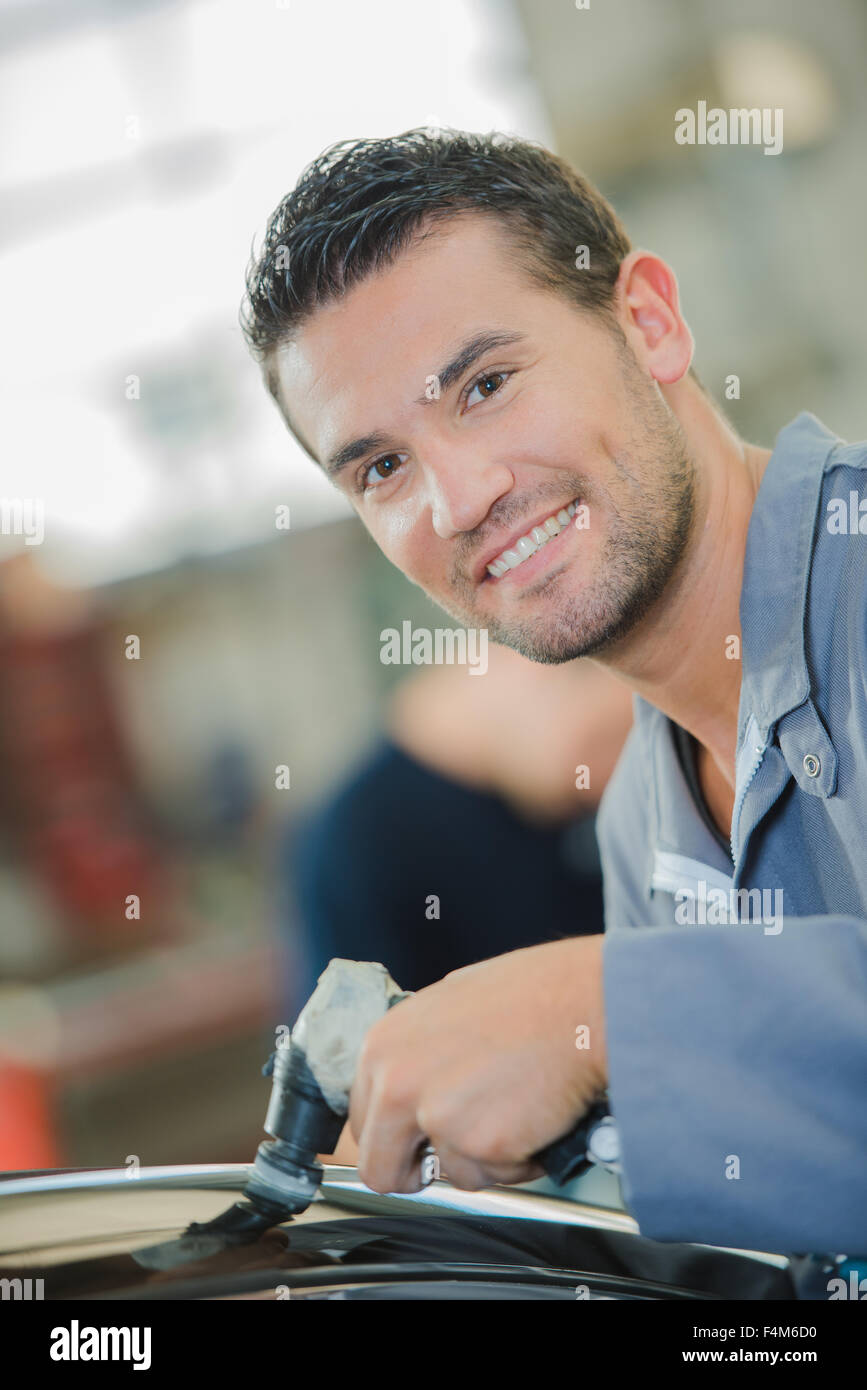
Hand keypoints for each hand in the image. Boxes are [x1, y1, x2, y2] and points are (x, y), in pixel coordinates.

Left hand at [348, 936, 606, 1193]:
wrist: (580, 1003)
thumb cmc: (532, 994)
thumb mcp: (450, 1006)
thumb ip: (420, 1052)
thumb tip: (416, 1087)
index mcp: (384, 1044)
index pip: (363, 1120)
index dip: (395, 1136)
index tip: (416, 1141)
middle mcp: (397, 1082)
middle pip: (379, 1169)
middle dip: (417, 1173)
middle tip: (456, 1154)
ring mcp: (435, 1115)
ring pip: (448, 1176)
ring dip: (483, 1158)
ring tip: (514, 1112)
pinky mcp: (477, 1143)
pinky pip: (494, 1175)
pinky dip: (518, 1160)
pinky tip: (533, 1118)